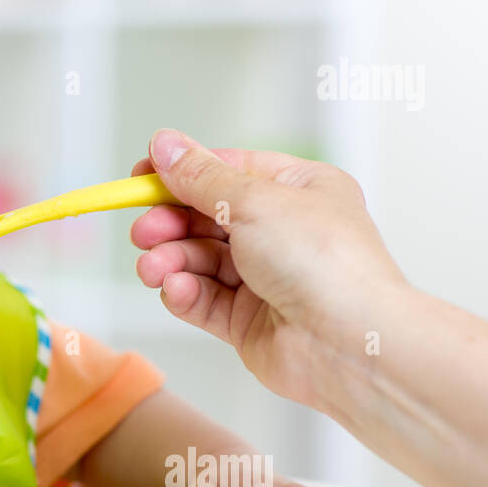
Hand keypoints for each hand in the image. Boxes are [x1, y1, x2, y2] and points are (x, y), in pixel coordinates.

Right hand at [131, 129, 409, 413]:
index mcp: (299, 191)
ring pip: (200, 260)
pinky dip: (185, 293)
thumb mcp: (254, 201)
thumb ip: (200, 176)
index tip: (139, 177)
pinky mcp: (249, 321)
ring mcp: (267, 278)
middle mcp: (284, 232)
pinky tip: (176, 290)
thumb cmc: (322, 261)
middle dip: (170, 223)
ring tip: (153, 268)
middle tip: (143, 231)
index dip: (181, 174)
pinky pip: (205, 299)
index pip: (228, 171)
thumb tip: (165, 143)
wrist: (348, 343)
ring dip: (171, 261)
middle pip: (207, 217)